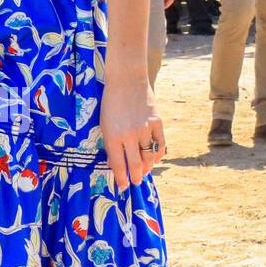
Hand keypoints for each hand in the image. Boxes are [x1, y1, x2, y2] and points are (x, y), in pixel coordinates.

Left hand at [100, 69, 166, 190]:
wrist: (126, 80)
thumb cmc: (110, 102)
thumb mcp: (104, 123)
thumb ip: (111, 142)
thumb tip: (116, 162)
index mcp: (112, 136)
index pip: (118, 164)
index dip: (121, 178)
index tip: (123, 186)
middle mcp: (129, 135)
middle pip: (136, 164)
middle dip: (135, 177)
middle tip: (135, 182)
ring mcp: (145, 129)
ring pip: (149, 157)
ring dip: (147, 168)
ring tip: (144, 172)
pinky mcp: (157, 123)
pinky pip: (161, 145)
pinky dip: (158, 155)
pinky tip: (155, 159)